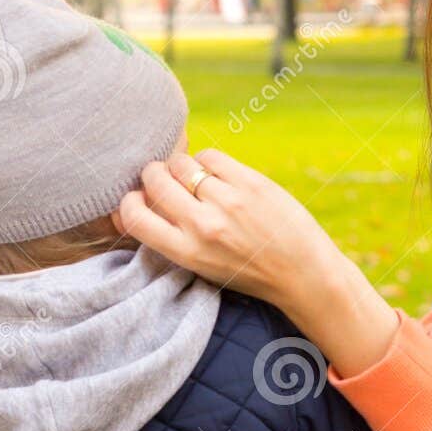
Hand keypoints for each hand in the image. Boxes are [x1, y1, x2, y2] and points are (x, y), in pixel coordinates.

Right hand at [116, 149, 338, 307]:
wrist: (303, 274)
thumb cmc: (250, 271)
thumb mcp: (203, 265)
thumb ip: (173, 237)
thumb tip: (142, 201)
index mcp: (186, 252)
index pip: (134, 217)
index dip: (129, 201)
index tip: (139, 199)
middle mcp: (202, 226)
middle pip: (155, 181)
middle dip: (153, 175)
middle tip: (164, 179)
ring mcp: (227, 202)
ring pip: (181, 164)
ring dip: (180, 166)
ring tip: (193, 176)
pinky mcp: (251, 184)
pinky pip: (210, 156)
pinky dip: (207, 161)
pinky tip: (216, 173)